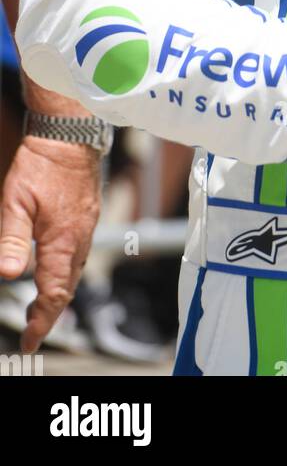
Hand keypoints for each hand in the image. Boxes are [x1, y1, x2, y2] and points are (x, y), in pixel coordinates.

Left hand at [0, 135, 101, 352]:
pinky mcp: (88, 216)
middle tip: (30, 330)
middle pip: (68, 288)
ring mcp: (87, 227)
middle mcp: (80, 239)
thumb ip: (11, 239)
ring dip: (58, 292)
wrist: (69, 134)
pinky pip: (80, 254)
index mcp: (63, 241)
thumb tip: (8, 275)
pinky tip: (53, 266)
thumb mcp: (15, 202)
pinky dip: (66, 271)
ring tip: (38, 304)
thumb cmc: (40, 165)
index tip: (28, 342)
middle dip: (49, 313)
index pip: (54, 294)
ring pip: (75, 272)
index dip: (41, 322)